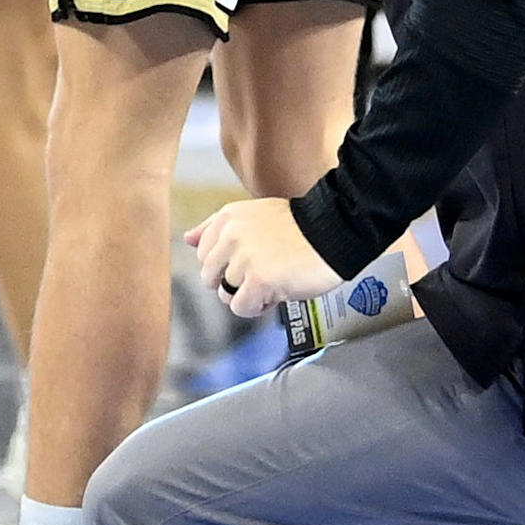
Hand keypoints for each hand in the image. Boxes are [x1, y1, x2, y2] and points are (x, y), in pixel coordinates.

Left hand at [186, 197, 335, 317]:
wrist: (335, 231)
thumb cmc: (300, 228)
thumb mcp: (253, 216)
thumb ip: (215, 227)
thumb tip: (188, 239)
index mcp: (228, 218)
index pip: (203, 253)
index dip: (227, 263)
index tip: (249, 260)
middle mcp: (231, 236)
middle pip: (210, 277)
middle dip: (233, 281)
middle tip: (262, 273)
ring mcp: (243, 258)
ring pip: (225, 295)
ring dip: (249, 295)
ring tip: (274, 281)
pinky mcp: (258, 280)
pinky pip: (241, 307)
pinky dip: (257, 307)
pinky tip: (275, 293)